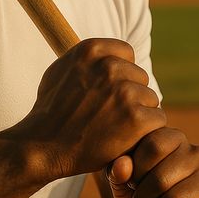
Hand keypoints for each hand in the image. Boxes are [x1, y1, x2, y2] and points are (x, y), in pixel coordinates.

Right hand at [16, 38, 166, 178]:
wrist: (41, 147)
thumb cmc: (49, 112)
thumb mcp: (59, 71)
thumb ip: (85, 59)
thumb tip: (104, 52)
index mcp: (91, 50)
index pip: (127, 53)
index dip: (121, 74)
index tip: (109, 92)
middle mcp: (109, 67)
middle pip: (140, 77)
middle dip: (130, 95)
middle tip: (110, 115)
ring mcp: (123, 92)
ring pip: (150, 99)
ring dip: (139, 114)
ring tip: (115, 128)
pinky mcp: (135, 118)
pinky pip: (157, 119)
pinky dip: (146, 133)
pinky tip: (127, 140)